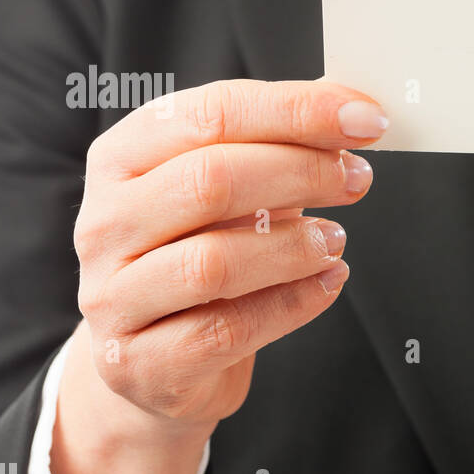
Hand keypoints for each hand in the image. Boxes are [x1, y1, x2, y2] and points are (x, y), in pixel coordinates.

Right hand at [54, 79, 385, 473]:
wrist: (143, 364)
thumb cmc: (196, 259)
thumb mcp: (220, 196)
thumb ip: (272, 156)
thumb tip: (361, 120)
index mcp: (123, 160)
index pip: (207, 110)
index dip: (295, 108)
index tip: (367, 113)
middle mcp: (106, 226)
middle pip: (209, 178)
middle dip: (302, 172)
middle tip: (364, 177)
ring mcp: (116, 299)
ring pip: (213, 257)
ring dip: (295, 242)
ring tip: (340, 237)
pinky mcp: (147, 364)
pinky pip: (234, 331)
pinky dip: (297, 303)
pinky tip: (331, 285)